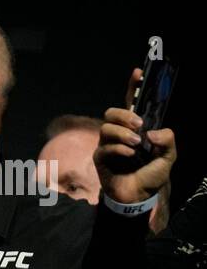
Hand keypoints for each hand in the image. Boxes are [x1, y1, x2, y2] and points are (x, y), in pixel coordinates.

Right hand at [95, 68, 176, 204]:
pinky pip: (104, 147)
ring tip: (136, 144)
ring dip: (123, 133)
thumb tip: (152, 132)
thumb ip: (167, 140)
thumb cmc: (151, 175)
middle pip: (112, 112)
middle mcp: (119, 133)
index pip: (131, 103)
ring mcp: (108, 145)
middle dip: (125, 115)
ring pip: (106, 128)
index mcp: (135, 128)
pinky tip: (129, 155)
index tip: (138, 72)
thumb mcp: (168, 156)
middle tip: (140, 125)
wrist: (139, 196)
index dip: (133, 87)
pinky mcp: (100, 158)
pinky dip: (118, 148)